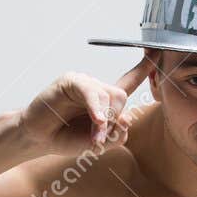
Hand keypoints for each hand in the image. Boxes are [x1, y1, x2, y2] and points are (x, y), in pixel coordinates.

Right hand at [19, 59, 150, 157]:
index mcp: (106, 101)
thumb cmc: (67, 137)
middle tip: (100, 137)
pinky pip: (91, 92)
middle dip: (115, 119)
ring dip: (104, 121)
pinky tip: (96, 122)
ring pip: (109, 95)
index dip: (144, 68)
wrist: (39, 138)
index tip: (157, 52)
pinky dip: (96, 109)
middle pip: (121, 96)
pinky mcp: (70, 81)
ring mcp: (84, 83)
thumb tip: (126, 119)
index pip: (129, 82)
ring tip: (93, 137)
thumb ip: (117, 134)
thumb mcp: (99, 144)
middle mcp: (97, 89)